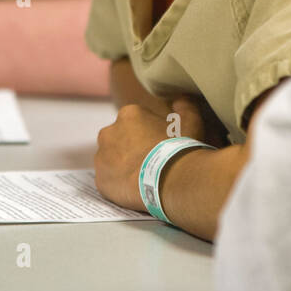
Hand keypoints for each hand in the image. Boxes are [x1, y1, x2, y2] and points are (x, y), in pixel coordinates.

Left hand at [95, 93, 211, 210]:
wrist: (170, 181)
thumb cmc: (179, 150)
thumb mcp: (190, 123)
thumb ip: (185, 106)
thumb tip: (180, 100)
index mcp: (128, 115)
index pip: (135, 122)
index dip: (148, 134)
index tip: (159, 145)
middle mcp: (108, 133)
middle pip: (119, 139)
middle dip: (130, 148)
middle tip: (150, 162)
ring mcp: (101, 158)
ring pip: (111, 160)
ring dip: (123, 166)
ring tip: (143, 178)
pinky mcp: (100, 180)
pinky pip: (109, 180)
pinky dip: (119, 184)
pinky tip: (135, 189)